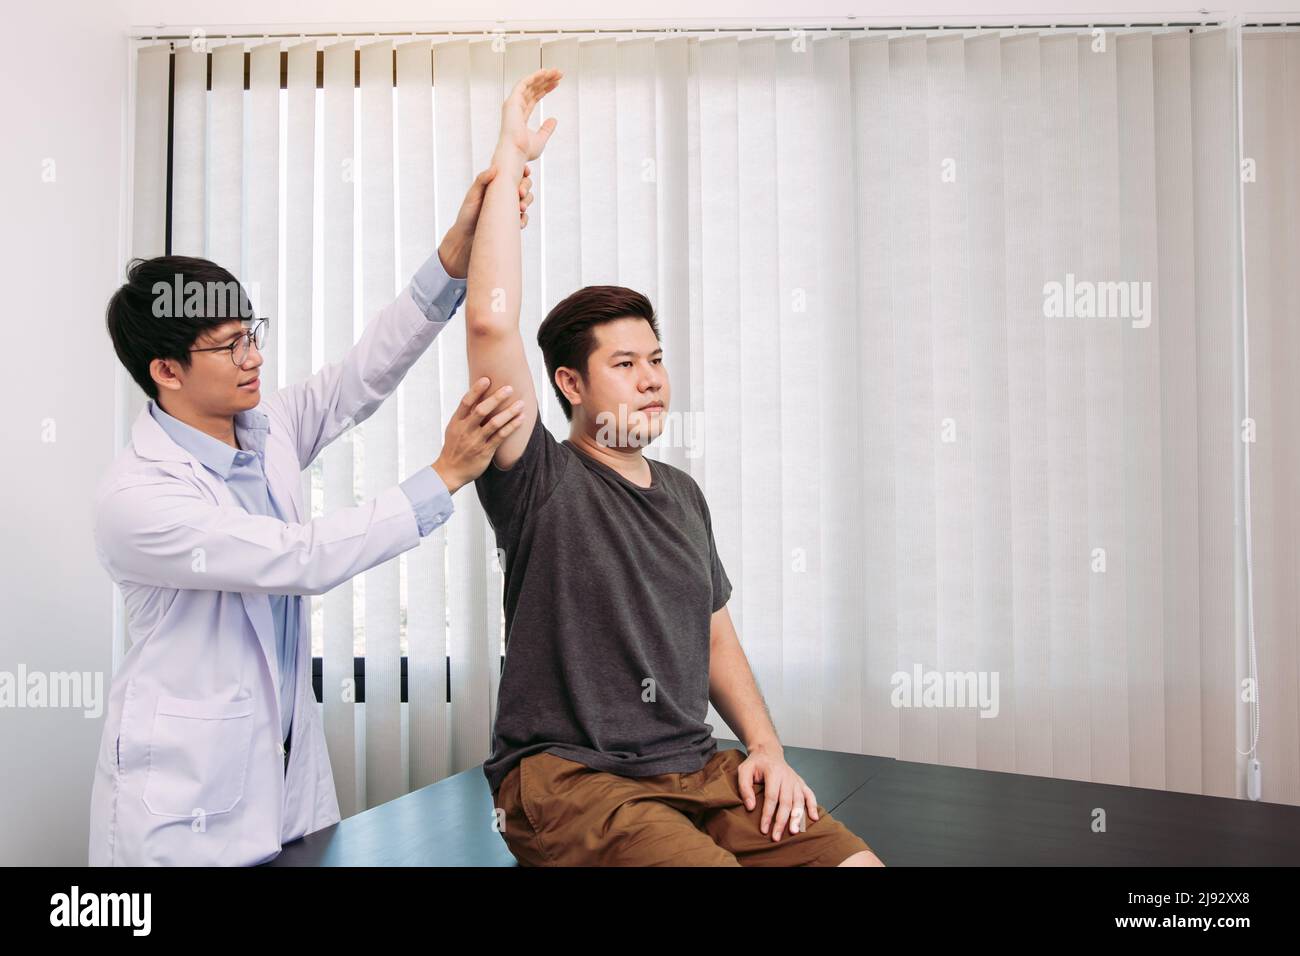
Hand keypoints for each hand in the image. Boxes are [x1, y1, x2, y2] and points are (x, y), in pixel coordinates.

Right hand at [431, 378, 524, 493]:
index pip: (465, 402)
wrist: (449, 472)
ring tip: (520, 404)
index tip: (486, 379)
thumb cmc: (454, 447)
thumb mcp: (453, 429)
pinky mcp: (485, 451)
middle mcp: (466, 430)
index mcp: (456, 422)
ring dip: (509, 412)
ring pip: (494, 423)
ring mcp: (476, 441)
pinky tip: (521, 419)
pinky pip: (501, 437)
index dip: (476, 390)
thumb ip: (464, 414)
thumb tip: (477, 395)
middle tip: (509, 388)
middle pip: (481, 410)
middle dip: (496, 398)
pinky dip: (512, 426)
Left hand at [438, 164, 534, 276]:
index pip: (513, 174)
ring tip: (521, 207)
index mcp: (496, 185)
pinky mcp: (511, 222)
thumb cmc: (467, 214)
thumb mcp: (472, 195)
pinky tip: (520, 222)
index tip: (525, 172)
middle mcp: (504, 195)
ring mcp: (509, 209)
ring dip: (527, 201)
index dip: (522, 171)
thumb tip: (495, 168)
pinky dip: (524, 219)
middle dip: (526, 187)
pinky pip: (523, 218)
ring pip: (526, 200)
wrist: (466, 238)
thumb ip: (482, 180)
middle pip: (524, 185)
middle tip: (521, 193)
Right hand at [496, 67, 561, 162]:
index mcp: (520, 117)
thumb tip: (553, 121)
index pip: (533, 98)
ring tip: (555, 72)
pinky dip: (534, 77)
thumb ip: (547, 129)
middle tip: (558, 75)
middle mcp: (515, 108)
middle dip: (546, 81)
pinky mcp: (512, 101)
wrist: (516, 152)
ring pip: (529, 84)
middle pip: (532, 89)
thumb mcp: (541, 139)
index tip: (555, 84)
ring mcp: (513, 104)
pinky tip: (544, 72)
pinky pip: (524, 84)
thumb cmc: (524, 150)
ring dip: (542, 77)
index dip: (545, 89)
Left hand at [736, 746, 819, 841]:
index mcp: (773, 772)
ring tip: (793, 831)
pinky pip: (809, 795)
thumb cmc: (755, 763)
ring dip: (797, 817)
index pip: (771, 797)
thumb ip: (745, 787)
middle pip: (786, 802)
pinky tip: (813, 818)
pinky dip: (813, 806)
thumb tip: (750, 807)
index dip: (768, 814)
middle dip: (782, 821)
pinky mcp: (800, 783)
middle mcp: (787, 776)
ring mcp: (795, 780)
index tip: (764, 829)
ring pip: (799, 801)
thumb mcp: (744, 770)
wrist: (768, 752)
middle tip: (776, 836)